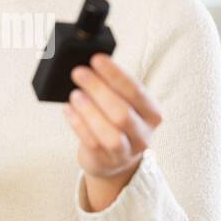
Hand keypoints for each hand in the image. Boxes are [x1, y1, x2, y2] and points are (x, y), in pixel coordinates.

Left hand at [64, 52, 162, 210]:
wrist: (115, 158)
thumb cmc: (117, 120)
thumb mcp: (124, 103)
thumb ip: (112, 86)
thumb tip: (90, 65)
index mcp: (152, 113)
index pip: (136, 91)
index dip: (115, 75)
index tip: (96, 59)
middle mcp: (143, 134)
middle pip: (122, 113)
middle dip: (98, 90)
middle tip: (79, 72)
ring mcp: (126, 151)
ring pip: (109, 133)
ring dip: (89, 110)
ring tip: (74, 94)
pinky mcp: (106, 161)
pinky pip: (91, 142)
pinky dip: (78, 124)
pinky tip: (68, 109)